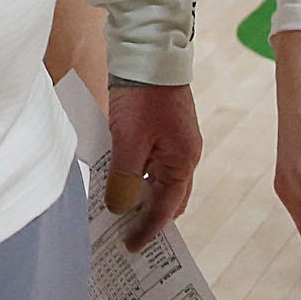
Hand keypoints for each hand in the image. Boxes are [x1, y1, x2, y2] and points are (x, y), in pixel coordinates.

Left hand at [106, 81, 201, 248]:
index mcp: (183, 162)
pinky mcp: (161, 130)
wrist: (149, 51)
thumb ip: (124, 178)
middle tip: (123, 236)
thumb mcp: (128, 140)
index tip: (129, 247)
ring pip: (157, 181)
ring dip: (140, 197)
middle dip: (147, 219)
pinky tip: (116, 181)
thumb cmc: (142, 95)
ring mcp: (174, 143)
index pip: (165, 209)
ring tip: (117, 214)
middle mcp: (184, 156)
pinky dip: (135, 177)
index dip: (146, 230)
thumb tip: (120, 208)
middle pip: (167, 198)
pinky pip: (149, 163)